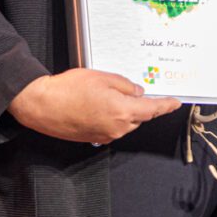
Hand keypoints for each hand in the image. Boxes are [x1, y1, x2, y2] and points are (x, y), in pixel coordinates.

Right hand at [7, 69, 179, 143]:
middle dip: (138, 105)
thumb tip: (138, 92)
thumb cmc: (68, 90)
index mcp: (123, 112)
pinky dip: (110, 117)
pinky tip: (96, 106)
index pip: (153, 110)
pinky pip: (110, 128)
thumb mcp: (103, 77)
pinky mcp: (93, 139)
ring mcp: (104, 136)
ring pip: (124, 122)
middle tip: (128, 90)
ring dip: (122, 111)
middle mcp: (117, 128)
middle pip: (138, 117)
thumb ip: (126, 86)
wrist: (42, 105)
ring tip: (104, 95)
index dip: (166, 106)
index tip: (175, 104)